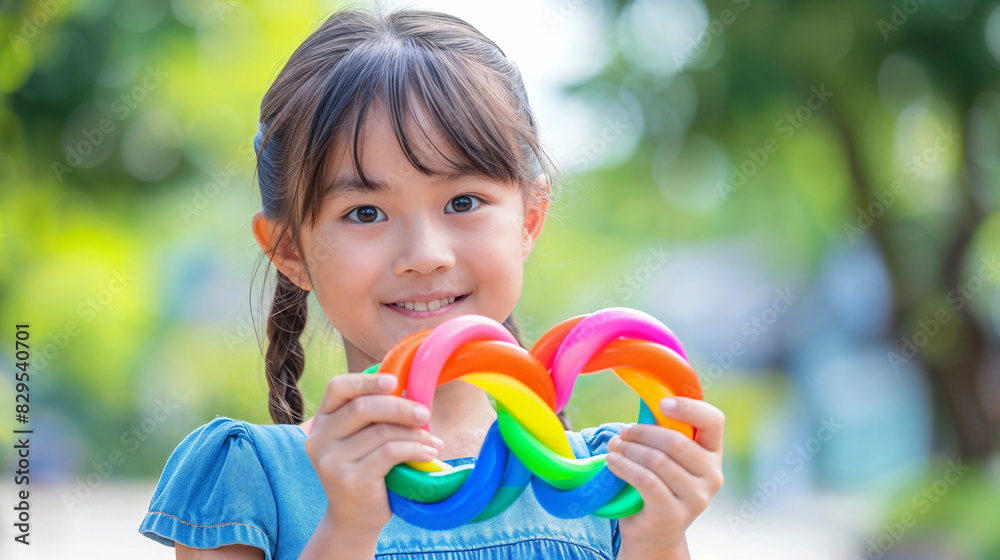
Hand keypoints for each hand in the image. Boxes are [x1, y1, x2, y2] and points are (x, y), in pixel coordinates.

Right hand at [304, 373, 444, 535]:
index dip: (367, 381)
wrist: (353, 519)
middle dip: (400, 407)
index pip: (338, 388)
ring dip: (414, 434)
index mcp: (322, 422)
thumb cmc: (366, 471)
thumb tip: (412, 391)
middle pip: (363, 407)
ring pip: (381, 432)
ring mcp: (331, 461)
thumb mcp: (363, 440)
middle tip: (425, 415)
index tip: (395, 382)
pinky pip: (390, 453)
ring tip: (431, 441)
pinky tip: (427, 454)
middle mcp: (320, 440)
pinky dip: (415, 450)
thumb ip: (375, 416)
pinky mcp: (350, 480)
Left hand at [605, 396, 724, 557]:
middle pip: (676, 442)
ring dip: (629, 450)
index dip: (689, 407)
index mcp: (712, 453)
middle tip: (622, 433)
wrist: (654, 533)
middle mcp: (712, 475)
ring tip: (613, 448)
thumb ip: (665, 432)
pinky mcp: (674, 513)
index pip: (714, 421)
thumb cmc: (658, 485)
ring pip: (658, 461)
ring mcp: (696, 497)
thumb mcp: (668, 458)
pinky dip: (624, 467)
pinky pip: (646, 481)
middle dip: (642, 433)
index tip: (660, 403)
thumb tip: (645, 396)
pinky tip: (612, 462)